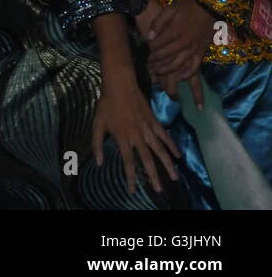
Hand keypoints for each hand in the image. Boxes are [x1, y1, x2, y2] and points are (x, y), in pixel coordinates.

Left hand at [92, 75, 179, 195]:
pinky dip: (172, 146)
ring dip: (168, 165)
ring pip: (160, 150)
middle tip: (159, 190)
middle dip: (154, 176)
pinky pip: (165, 136)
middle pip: (147, 160)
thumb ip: (98, 144)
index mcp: (123, 138)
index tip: (133, 190)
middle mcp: (137, 136)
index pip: (128, 162)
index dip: (131, 178)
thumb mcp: (97, 124)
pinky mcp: (154, 121)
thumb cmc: (106, 105)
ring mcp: (147, 129)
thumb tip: (99, 163)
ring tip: (175, 177)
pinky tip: (179, 156)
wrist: (120, 85)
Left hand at [146, 0, 213, 83]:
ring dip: (165, 70)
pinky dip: (186, 74)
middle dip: (153, 62)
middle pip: (164, 57)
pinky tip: (178, 77)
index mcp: (174, 32)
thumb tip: (149, 38)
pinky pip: (194, 67)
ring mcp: (193, 49)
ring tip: (156, 72)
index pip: (156, 46)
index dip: (147, 50)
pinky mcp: (202, 53)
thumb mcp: (170, 9)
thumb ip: (158, 23)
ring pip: (177, 65)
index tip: (141, 53)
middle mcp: (183, 43)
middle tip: (145, 65)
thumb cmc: (187, 7)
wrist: (210, 8)